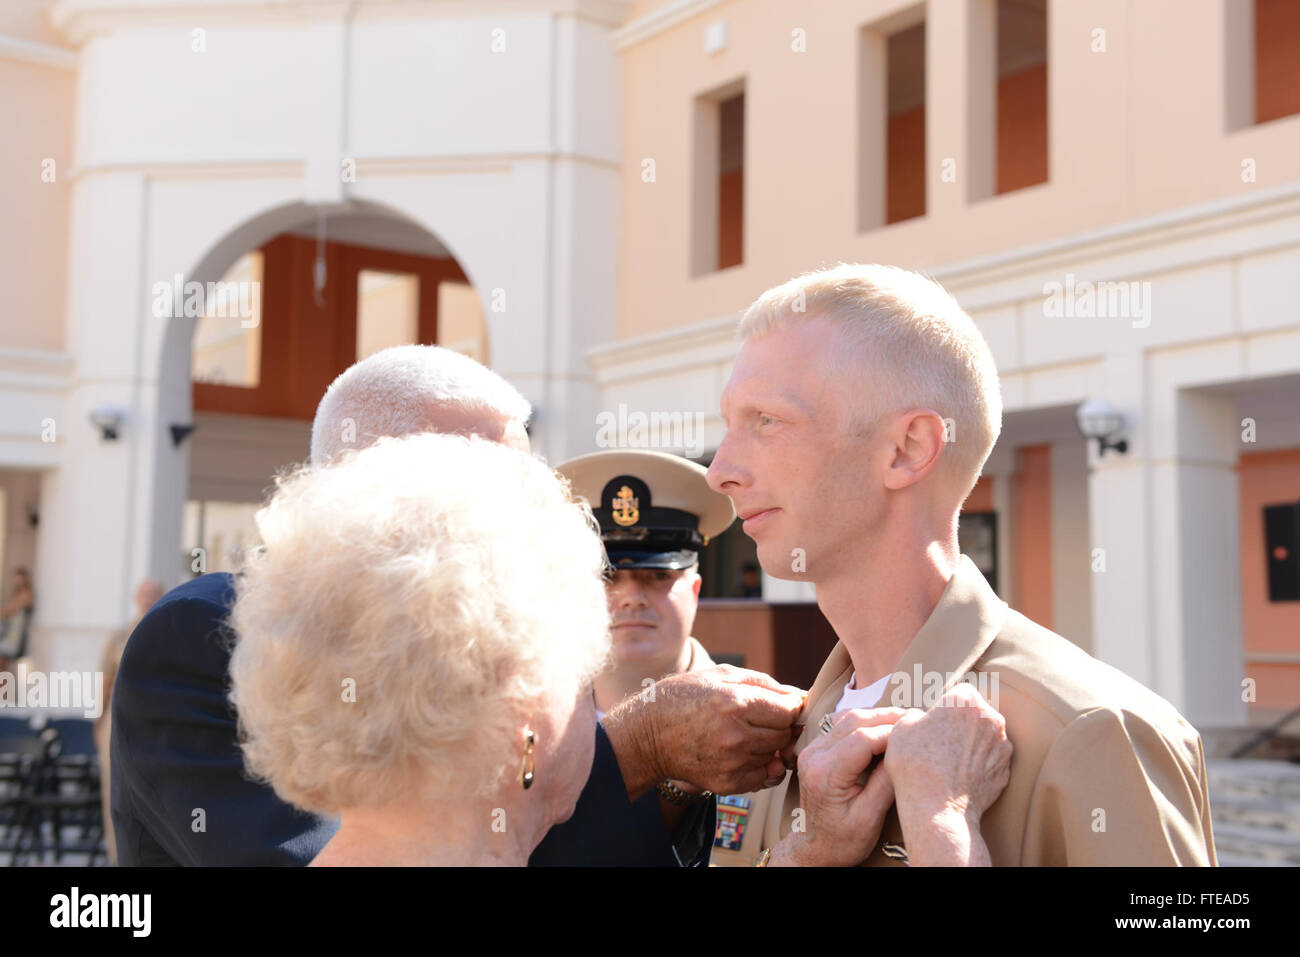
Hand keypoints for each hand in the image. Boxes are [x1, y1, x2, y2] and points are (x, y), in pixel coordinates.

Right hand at [604, 665, 804, 797]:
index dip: (791, 706)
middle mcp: (736, 736)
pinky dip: (759, 766)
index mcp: (735, 703)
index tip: (783, 705)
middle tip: (761, 719)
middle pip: (784, 734)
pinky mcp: (727, 784)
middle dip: (779, 725)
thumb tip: (796, 696)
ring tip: (744, 734)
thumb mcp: (718, 675)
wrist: (647, 736)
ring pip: (774, 755)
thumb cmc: (683, 698)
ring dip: (767, 745)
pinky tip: (741, 753)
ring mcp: (732, 763)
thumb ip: (762, 682)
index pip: (789, 710)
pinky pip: (763, 777)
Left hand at [770, 707, 906, 865]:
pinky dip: (864, 722)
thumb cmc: (842, 839)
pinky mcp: (816, 749)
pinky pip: (841, 725)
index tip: (915, 733)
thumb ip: (886, 783)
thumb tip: (905, 751)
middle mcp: (813, 756)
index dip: (891, 732)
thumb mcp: (870, 817)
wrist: (815, 847)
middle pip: (854, 721)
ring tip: (903, 722)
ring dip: (876, 716)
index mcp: (825, 774)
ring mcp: (811, 750)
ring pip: (847, 718)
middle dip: (887, 717)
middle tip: (915, 718)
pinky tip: (883, 728)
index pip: (862, 739)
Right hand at [883, 682, 1011, 865]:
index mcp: (966, 700)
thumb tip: (922, 719)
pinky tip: (960, 777)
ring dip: (973, 744)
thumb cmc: (915, 764)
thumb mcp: (901, 727)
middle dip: (963, 723)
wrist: (937, 810)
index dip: (946, 705)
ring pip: (986, 737)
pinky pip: (991, 761)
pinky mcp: (1005, 771)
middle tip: (940, 742)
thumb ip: (916, 714)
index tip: (935, 720)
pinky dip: (979, 766)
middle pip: (977, 713)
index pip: (960, 691)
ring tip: (950, 762)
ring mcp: (1002, 746)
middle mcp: (991, 718)